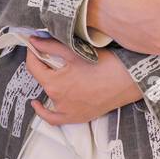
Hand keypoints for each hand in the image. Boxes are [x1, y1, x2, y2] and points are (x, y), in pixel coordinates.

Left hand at [26, 40, 142, 124]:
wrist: (128, 81)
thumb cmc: (105, 66)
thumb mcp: (75, 52)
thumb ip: (51, 46)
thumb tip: (34, 40)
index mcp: (55, 83)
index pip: (33, 67)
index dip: (32, 53)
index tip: (34, 45)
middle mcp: (58, 100)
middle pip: (41, 79)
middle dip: (42, 64)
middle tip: (48, 52)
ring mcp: (67, 112)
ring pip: (48, 97)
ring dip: (46, 83)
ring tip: (50, 71)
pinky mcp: (77, 117)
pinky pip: (54, 118)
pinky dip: (44, 112)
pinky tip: (39, 105)